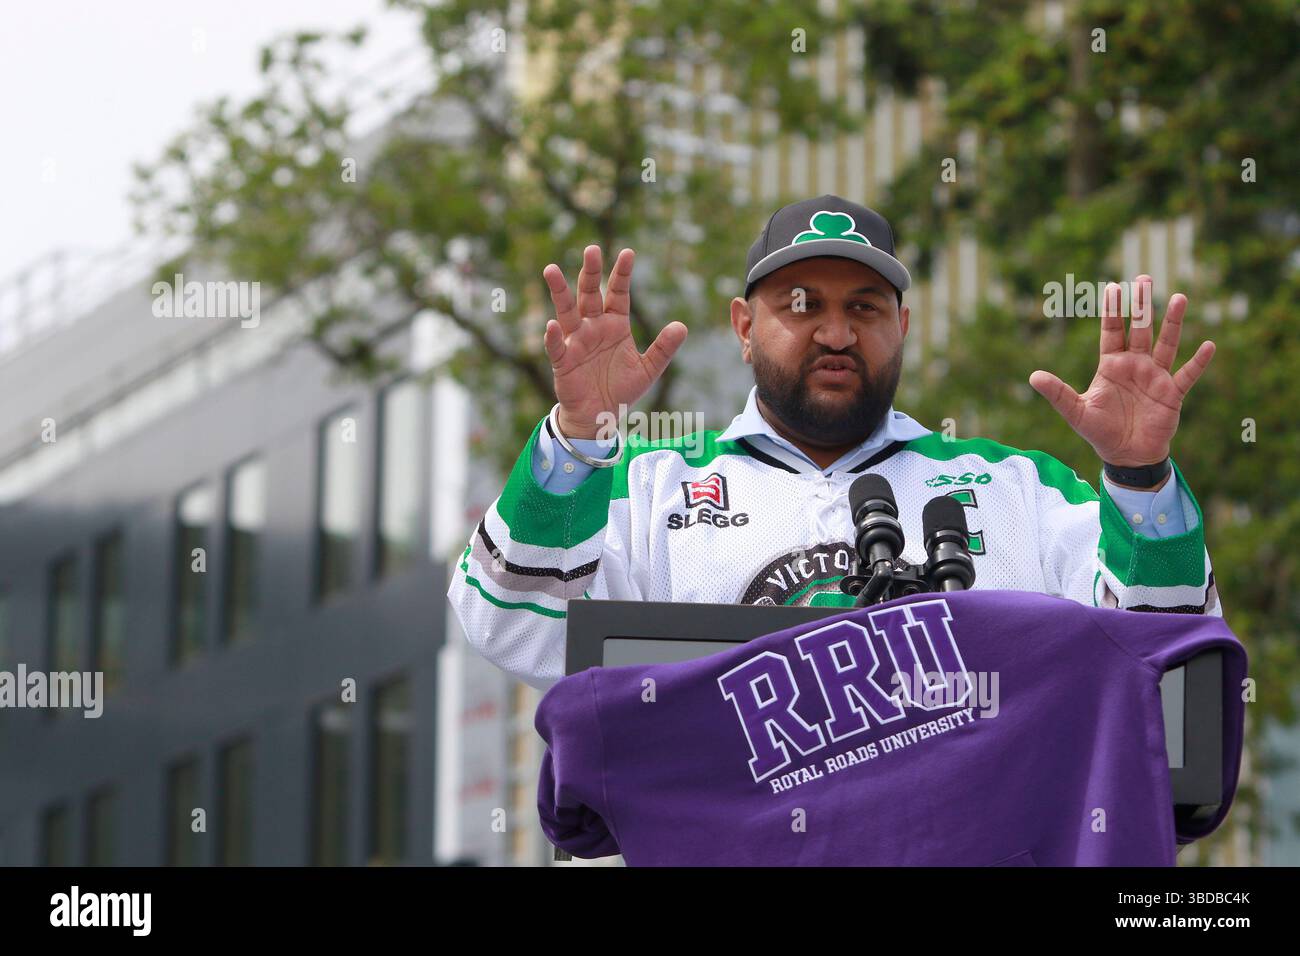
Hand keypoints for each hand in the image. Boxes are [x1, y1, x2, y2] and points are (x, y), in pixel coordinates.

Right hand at [542, 246, 687, 438]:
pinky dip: (553, 336)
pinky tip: (552, 325)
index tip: (628, 253)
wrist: (600, 416)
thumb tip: (682, 326)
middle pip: (590, 294)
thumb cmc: (621, 389)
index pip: (618, 293)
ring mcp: (576, 341)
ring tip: (551, 270)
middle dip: (591, 272)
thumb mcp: (648, 369)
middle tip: (592, 250)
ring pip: (566, 311)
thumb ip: (664, 349)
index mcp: (615, 324)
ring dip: (560, 292)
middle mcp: (593, 327)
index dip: (622, 274)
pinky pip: (556, 346)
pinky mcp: (563, 360)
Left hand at [1028, 275, 1214, 467]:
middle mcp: (1135, 365)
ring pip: (1166, 343)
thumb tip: (1032, 376)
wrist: (1126, 456)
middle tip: (1143, 278)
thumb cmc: (1100, 432)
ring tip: (1178, 298)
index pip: (1112, 331)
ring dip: (1172, 322)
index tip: (1113, 286)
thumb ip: (1057, 393)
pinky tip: (1208, 346)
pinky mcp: (1172, 393)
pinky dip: (1198, 362)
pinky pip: (1188, 375)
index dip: (1113, 311)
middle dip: (1141, 305)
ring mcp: (1156, 377)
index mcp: (1111, 365)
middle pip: (1140, 329)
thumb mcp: (1076, 412)